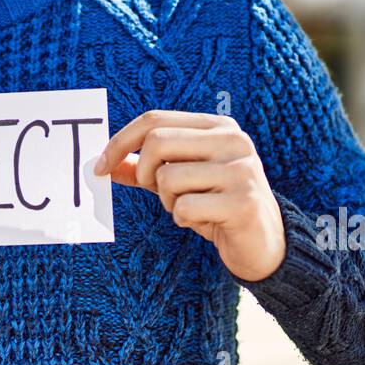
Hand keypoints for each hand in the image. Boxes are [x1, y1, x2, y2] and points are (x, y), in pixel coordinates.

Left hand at [94, 110, 286, 281]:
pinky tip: (206, 221)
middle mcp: (233, 140)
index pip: (155, 120)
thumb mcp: (180, 181)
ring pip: (168, 177)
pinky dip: (184, 219)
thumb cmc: (216, 206)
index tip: (99, 166)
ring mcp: (241, 169)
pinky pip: (184, 207)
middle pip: (157, 142)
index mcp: (218, 126)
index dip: (120, 142)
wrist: (265, 244)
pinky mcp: (243, 202)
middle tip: (156, 192)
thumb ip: (145, 168)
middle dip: (144, 173)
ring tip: (192, 207)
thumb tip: (104, 164)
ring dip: (168, 201)